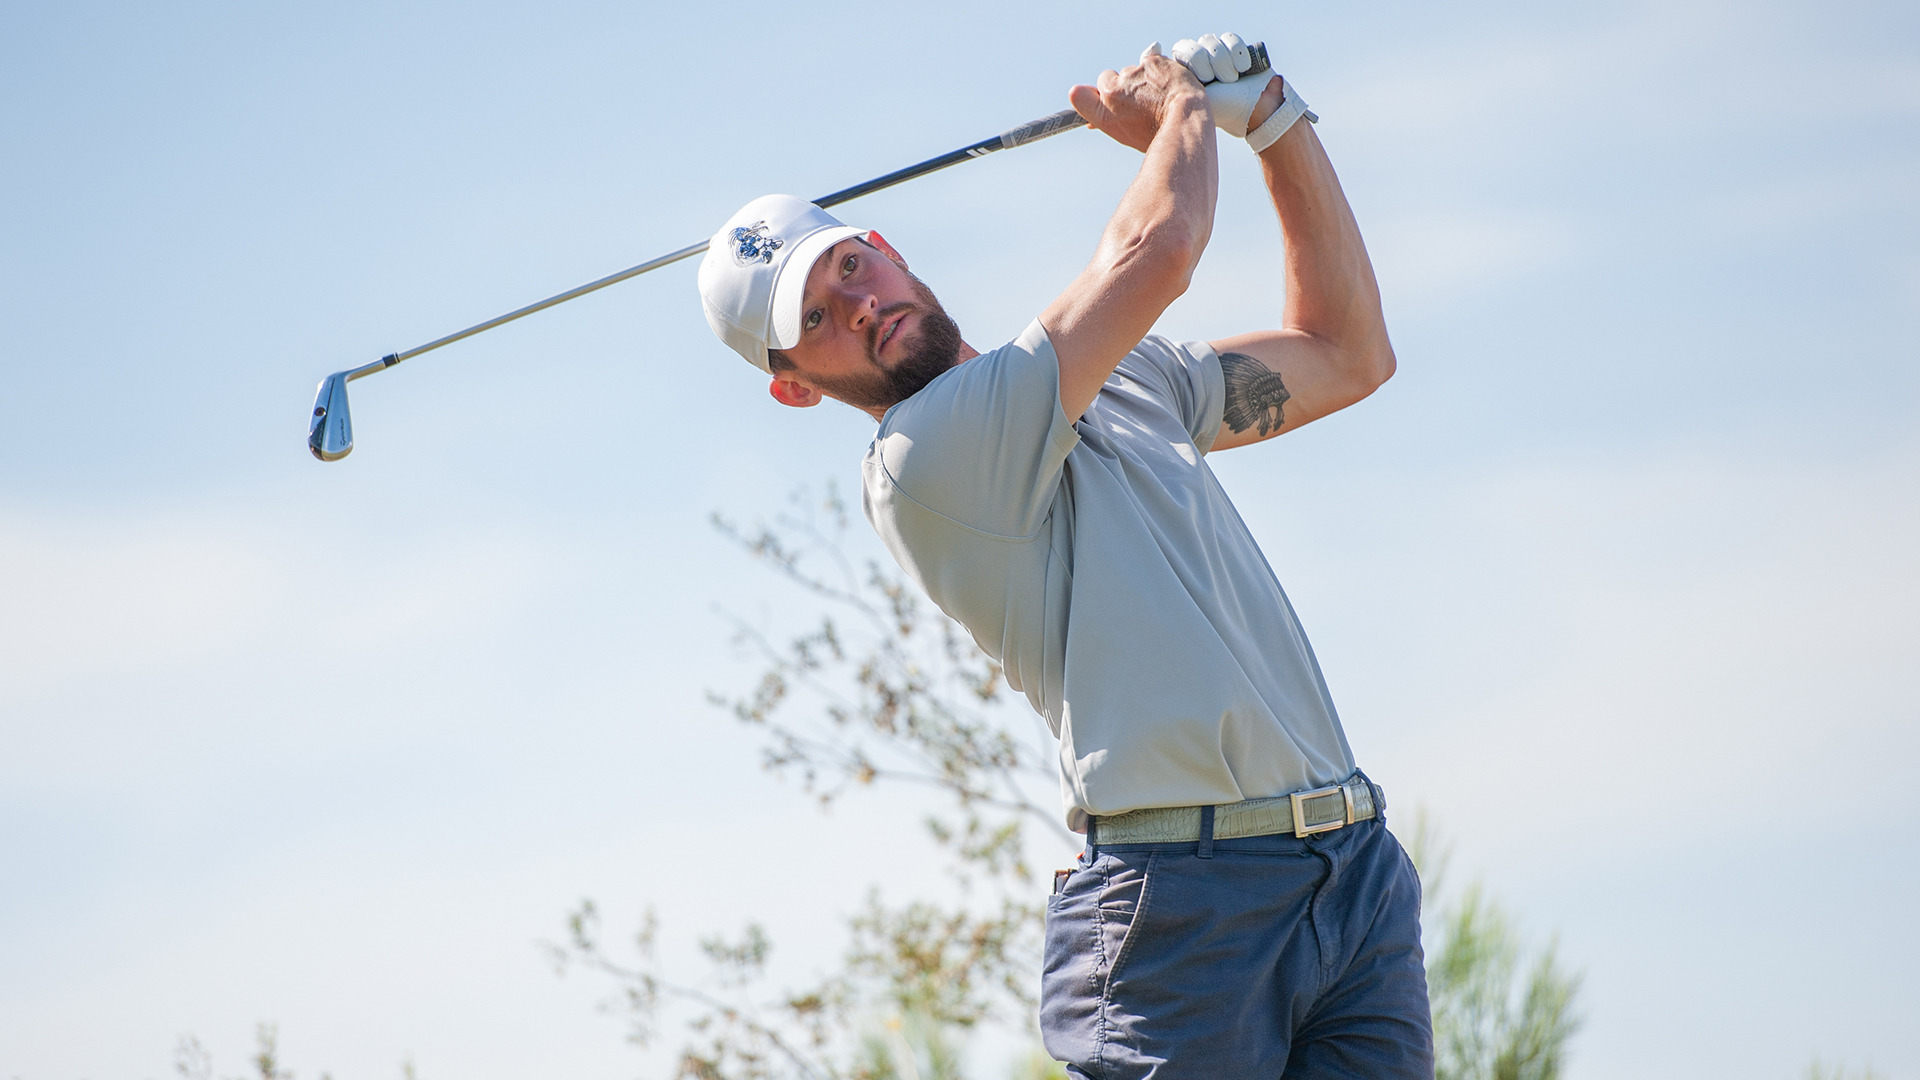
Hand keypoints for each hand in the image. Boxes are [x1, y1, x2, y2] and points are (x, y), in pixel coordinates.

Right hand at [1068, 47, 1208, 152]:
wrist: (1186, 121)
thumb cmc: (1160, 134)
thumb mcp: (1128, 135)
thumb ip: (1110, 120)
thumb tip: (1091, 122)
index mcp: (1104, 115)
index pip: (1078, 95)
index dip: (1090, 94)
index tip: (1098, 96)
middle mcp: (1113, 93)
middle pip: (1107, 78)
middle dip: (1121, 85)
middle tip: (1140, 99)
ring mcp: (1131, 75)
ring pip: (1132, 71)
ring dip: (1143, 78)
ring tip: (1161, 95)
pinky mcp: (1150, 62)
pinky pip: (1151, 63)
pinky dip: (1160, 71)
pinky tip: (1169, 85)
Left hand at [1166, 32, 1281, 138]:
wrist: (1258, 111)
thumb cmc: (1224, 111)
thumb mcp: (1192, 100)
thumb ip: (1175, 85)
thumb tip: (1157, 61)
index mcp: (1187, 76)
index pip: (1179, 52)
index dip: (1192, 61)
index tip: (1205, 78)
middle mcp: (1201, 65)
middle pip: (1193, 46)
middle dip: (1207, 62)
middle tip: (1219, 80)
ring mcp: (1218, 57)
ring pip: (1209, 41)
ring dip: (1222, 60)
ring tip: (1232, 79)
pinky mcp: (1236, 51)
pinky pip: (1229, 38)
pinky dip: (1236, 52)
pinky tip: (1243, 68)